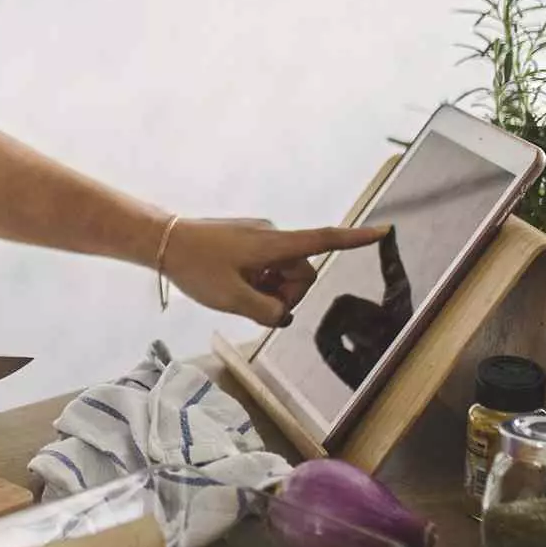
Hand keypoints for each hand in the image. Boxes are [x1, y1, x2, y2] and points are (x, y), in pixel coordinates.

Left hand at [159, 219, 391, 328]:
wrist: (162, 241)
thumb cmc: (196, 267)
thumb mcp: (232, 299)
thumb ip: (266, 311)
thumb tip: (282, 315)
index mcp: (274, 244)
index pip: (323, 241)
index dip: (354, 240)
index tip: (384, 231)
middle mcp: (272, 236)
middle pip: (301, 273)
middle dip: (286, 294)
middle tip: (254, 305)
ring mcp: (259, 238)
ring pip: (282, 273)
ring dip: (269, 289)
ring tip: (237, 293)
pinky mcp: (247, 241)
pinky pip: (266, 267)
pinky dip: (257, 281)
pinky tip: (232, 285)